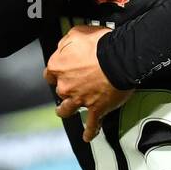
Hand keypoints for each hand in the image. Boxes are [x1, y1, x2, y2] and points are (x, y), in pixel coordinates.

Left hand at [45, 26, 130, 141]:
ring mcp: (80, 99)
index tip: (61, 71)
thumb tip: (64, 47)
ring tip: (66, 112)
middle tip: (71, 87)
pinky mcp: (96, 109)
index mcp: (58, 66)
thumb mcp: (78, 32)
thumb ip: (67, 42)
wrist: (120, 58)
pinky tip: (87, 136)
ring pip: (67, 110)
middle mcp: (65, 85)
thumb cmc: (101, 43)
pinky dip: (90, 132)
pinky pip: (91, 124)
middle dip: (64, 90)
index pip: (50, 72)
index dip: (57, 72)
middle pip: (59, 91)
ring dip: (66, 111)